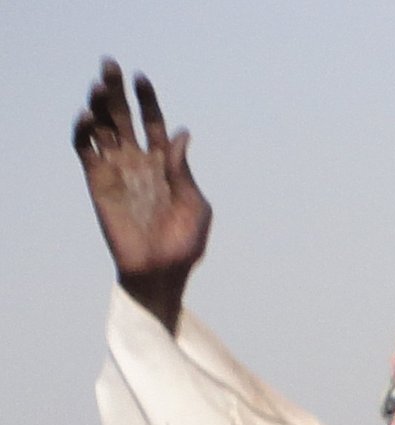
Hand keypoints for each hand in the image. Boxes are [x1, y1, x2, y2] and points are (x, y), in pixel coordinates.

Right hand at [73, 62, 209, 330]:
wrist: (160, 274)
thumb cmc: (183, 246)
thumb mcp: (195, 207)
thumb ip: (183, 171)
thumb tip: (180, 134)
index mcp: (164, 166)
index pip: (152, 123)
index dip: (147, 100)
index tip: (141, 78)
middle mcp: (138, 162)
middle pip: (124, 117)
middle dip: (117, 90)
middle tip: (110, 64)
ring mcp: (116, 170)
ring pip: (103, 127)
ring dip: (98, 104)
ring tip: (98, 85)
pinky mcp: (98, 182)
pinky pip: (85, 149)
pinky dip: (83, 130)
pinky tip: (88, 117)